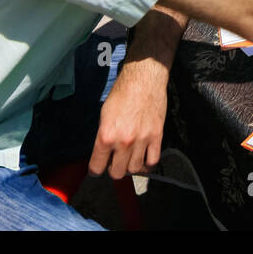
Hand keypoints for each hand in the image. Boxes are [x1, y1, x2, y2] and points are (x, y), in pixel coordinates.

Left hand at [88, 58, 167, 178]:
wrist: (143, 80)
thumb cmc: (122, 93)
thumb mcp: (104, 115)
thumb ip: (103, 136)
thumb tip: (104, 152)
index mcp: (106, 135)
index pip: (97, 167)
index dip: (96, 170)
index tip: (98, 168)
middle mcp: (123, 141)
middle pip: (117, 173)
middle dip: (114, 169)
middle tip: (115, 161)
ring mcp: (142, 140)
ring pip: (135, 169)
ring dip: (131, 166)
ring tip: (129, 158)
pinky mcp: (157, 136)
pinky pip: (153, 161)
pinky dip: (148, 163)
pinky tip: (144, 156)